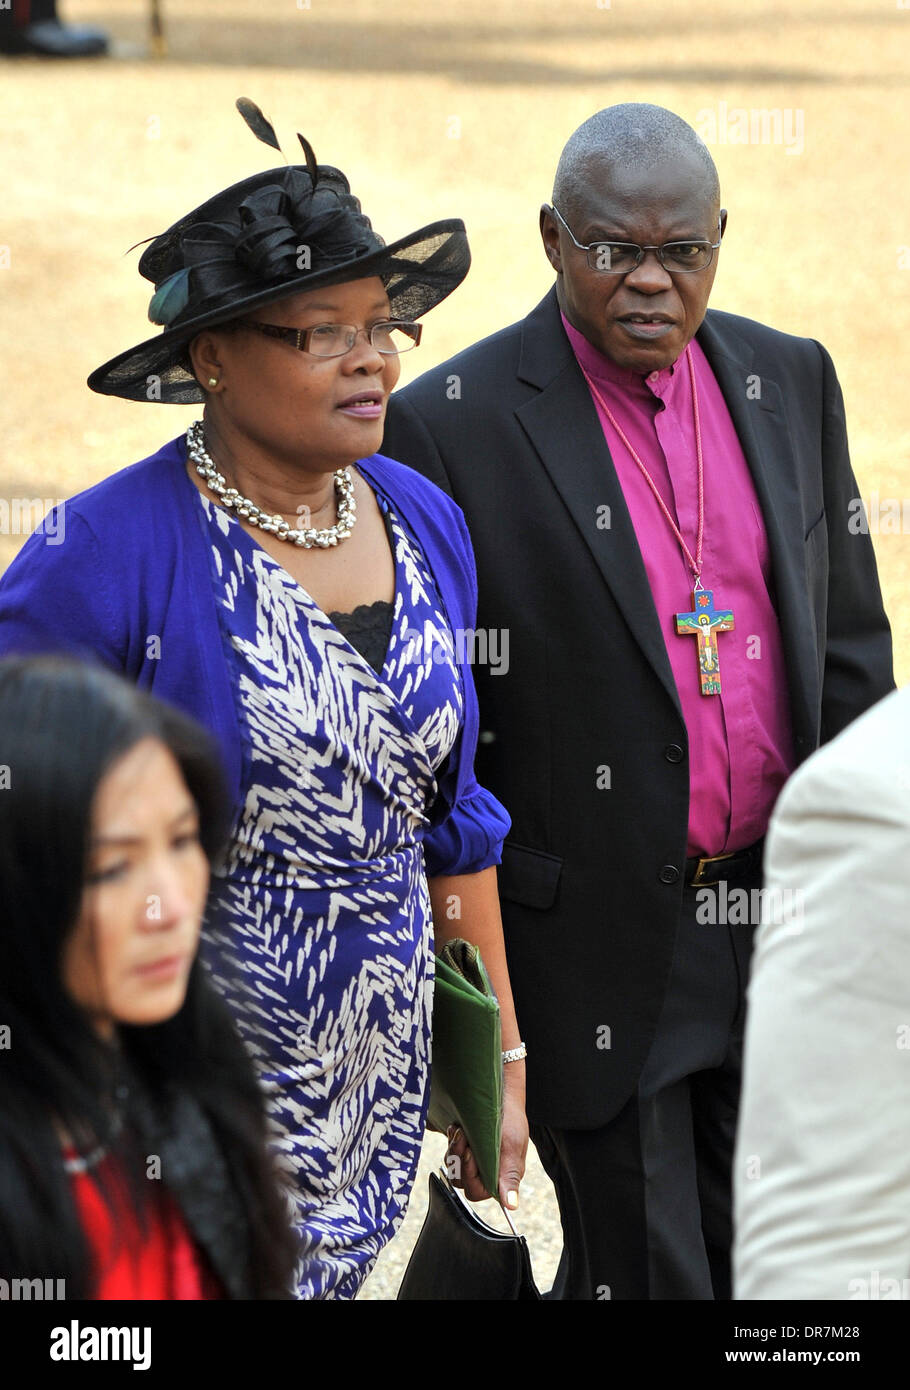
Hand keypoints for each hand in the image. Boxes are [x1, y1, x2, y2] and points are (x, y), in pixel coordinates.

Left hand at [445, 1075, 527, 1209]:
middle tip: (463, 1138)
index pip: (477, 1191)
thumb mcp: (512, 1146)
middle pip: (462, 1181)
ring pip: (454, 1168)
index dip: (470, 1176)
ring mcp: (474, 1160)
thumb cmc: (510, 1119)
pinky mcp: (466, 1148)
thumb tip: (511, 1206)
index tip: (470, 1153)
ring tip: (460, 1130)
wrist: (501, 1093)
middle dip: (459, 1160)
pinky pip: (451, 1154)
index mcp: (502, 1176)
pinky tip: (457, 1129)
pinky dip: (452, 1142)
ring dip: (454, 1149)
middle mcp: (487, 1171)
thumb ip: (509, 1176)